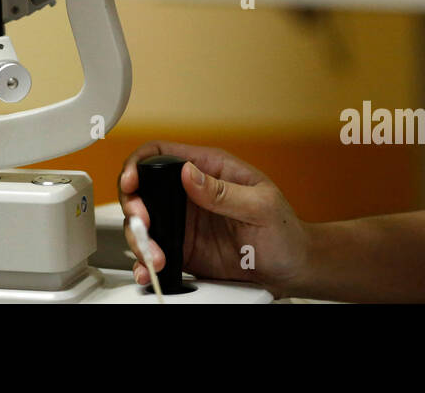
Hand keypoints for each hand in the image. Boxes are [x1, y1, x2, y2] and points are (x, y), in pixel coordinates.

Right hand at [118, 140, 312, 297]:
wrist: (292, 269)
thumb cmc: (284, 230)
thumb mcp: (261, 205)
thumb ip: (223, 191)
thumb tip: (188, 173)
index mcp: (209, 169)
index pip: (161, 154)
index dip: (138, 163)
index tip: (131, 182)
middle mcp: (190, 193)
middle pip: (143, 189)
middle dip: (134, 207)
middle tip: (143, 226)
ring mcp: (184, 222)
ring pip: (143, 224)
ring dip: (140, 240)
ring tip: (155, 258)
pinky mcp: (183, 249)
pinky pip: (154, 252)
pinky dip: (145, 263)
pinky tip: (150, 270)